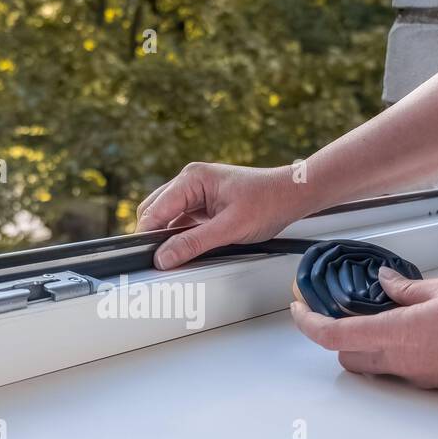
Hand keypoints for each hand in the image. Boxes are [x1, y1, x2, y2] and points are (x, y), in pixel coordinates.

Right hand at [136, 162, 307, 268]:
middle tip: (157, 260)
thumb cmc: (268, 202)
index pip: (155, 209)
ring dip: (169, 236)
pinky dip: (181, 236)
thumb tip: (164, 257)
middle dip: (153, 235)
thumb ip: (193, 243)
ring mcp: (197, 193)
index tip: (145, 256)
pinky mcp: (205, 204)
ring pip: (168, 218)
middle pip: (156, 211)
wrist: (292, 195)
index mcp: (192, 178)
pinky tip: (186, 249)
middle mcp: (190, 181)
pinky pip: (183, 221)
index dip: (147, 234)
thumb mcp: (229, 228)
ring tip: (172, 257)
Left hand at [289, 269, 437, 391]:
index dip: (307, 323)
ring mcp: (420, 377)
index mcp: (399, 334)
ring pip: (374, 366)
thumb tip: (384, 283)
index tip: (298, 308)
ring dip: (366, 344)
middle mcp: (403, 362)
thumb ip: (408, 288)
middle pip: (347, 356)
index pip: (333, 336)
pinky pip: (401, 369)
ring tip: (382, 313)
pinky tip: (414, 326)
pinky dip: (394, 350)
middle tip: (343, 307)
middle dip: (336, 335)